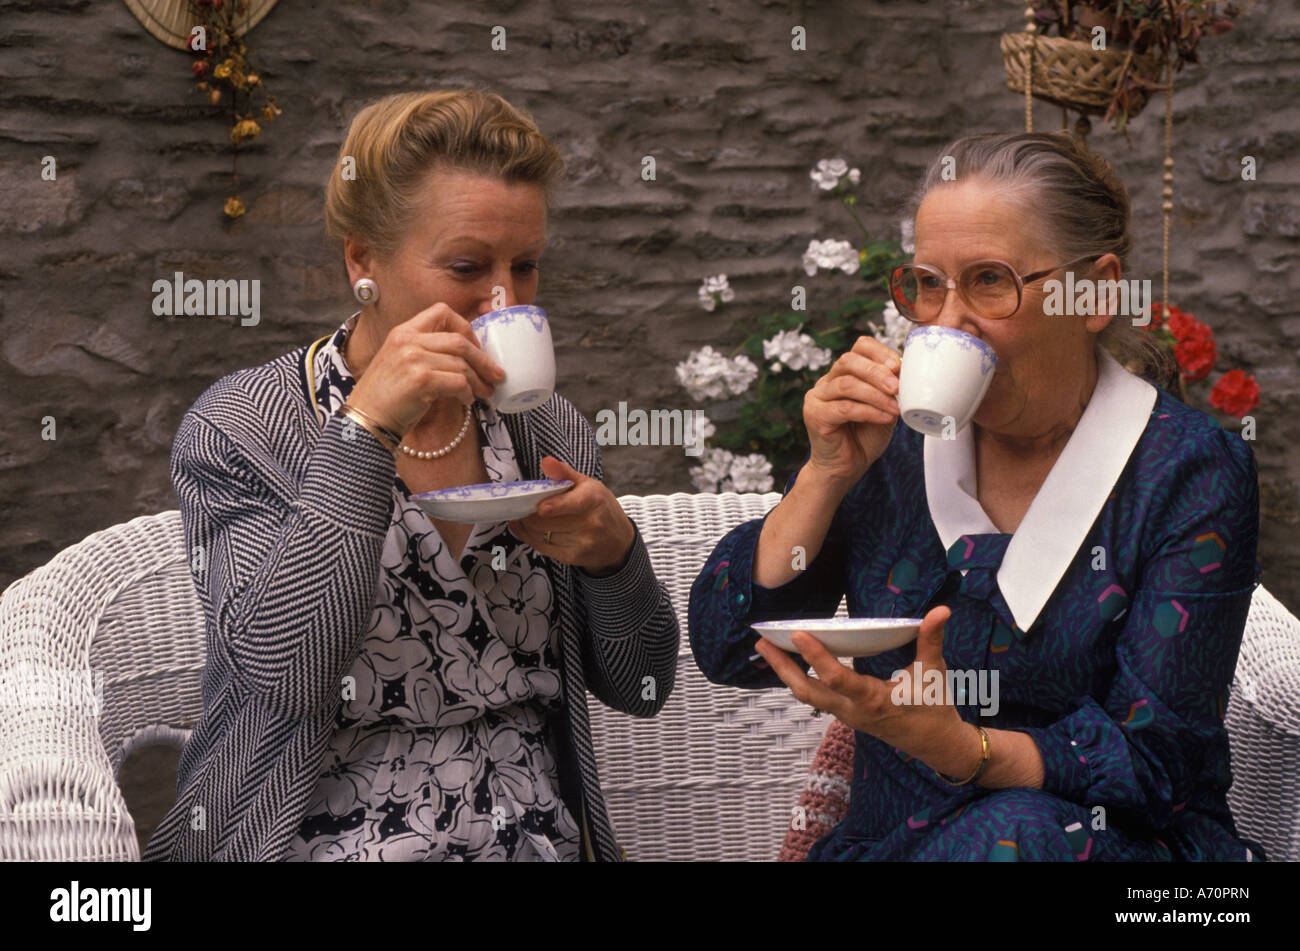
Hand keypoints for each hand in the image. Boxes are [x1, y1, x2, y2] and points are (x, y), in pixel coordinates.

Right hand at [346, 302, 506, 436]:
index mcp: (403, 332)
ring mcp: (413, 358)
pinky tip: (466, 401)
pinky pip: (458, 382)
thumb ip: (425, 352)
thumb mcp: (401, 363)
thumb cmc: (386, 398)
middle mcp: (407, 340)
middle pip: (460, 340)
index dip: (465, 327)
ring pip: (462, 364)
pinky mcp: (421, 380)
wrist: (364, 422)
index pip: (441, 311)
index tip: (476, 347)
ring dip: (478, 381)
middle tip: (496, 375)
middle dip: (483, 359)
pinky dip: (467, 393)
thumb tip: (467, 357)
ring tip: (484, 393)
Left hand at [507, 456, 635, 574]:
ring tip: (522, 516)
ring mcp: (582, 543)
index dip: (555, 506)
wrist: (619, 542)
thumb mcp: (589, 485)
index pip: (573, 504)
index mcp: (593, 499)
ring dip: (526, 525)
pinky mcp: (573, 557)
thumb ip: (564, 473)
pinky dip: (529, 537)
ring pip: (541, 534)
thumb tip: (546, 462)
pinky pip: (543, 547)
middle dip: (527, 513)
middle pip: (547, 520)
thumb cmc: (600, 508)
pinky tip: (524, 529)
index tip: (540, 507)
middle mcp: (590, 523)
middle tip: (520, 506)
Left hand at [753, 605, 979, 777]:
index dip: (815, 656)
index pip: (837, 678)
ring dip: (786, 673)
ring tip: (766, 649)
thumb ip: (931, 640)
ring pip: (807, 696)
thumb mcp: (933, 673)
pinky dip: (799, 679)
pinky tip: (790, 663)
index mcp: (873, 699)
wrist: (935, 745)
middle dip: (782, 668)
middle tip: (761, 642)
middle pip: (808, 691)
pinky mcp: (846, 714)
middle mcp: (853, 710)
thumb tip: (941, 610)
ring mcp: (846, 715)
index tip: (797, 633)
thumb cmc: (935, 708)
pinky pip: (815, 697)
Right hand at [802, 335, 901, 486]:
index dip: (879, 352)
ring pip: (847, 384)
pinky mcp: (815, 416)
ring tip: (895, 407)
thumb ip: (891, 392)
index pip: (859, 347)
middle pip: (849, 361)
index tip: (898, 365)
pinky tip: (884, 418)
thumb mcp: (884, 409)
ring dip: (875, 394)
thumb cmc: (863, 438)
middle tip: (897, 387)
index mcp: (843, 374)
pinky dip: (868, 411)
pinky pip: (844, 408)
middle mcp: (826, 382)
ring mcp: (817, 398)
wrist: (845, 469)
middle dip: (877, 372)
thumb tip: (910, 376)